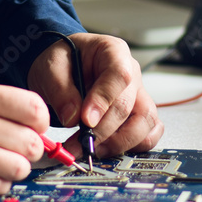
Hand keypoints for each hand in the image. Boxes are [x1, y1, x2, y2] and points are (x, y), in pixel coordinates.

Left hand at [27, 33, 163, 156]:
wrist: (64, 67)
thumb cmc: (63, 61)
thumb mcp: (52, 67)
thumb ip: (61, 89)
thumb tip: (72, 118)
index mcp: (113, 52)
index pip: (119, 75)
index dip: (104, 100)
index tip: (86, 120)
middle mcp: (132, 73)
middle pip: (129, 104)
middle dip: (103, 130)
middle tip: (80, 144)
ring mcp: (138, 95)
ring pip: (145, 122)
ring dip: (119, 142)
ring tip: (92, 149)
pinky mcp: (138, 114)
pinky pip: (149, 132)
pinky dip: (133, 146)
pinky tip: (110, 149)